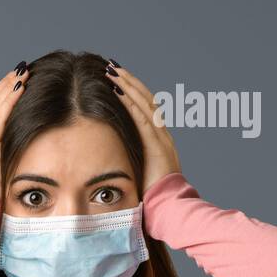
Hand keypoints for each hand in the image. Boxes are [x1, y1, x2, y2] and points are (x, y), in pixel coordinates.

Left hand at [108, 62, 181, 192]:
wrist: (169, 211)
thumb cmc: (149, 198)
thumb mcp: (136, 173)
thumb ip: (127, 160)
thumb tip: (107, 156)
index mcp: (159, 141)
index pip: (145, 108)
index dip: (132, 91)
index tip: (116, 78)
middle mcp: (163, 136)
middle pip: (146, 100)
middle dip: (129, 81)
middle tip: (112, 66)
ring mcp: (162, 140)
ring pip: (145, 105)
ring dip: (128, 86)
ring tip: (112, 71)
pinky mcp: (157, 147)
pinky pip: (143, 119)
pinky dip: (131, 103)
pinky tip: (118, 91)